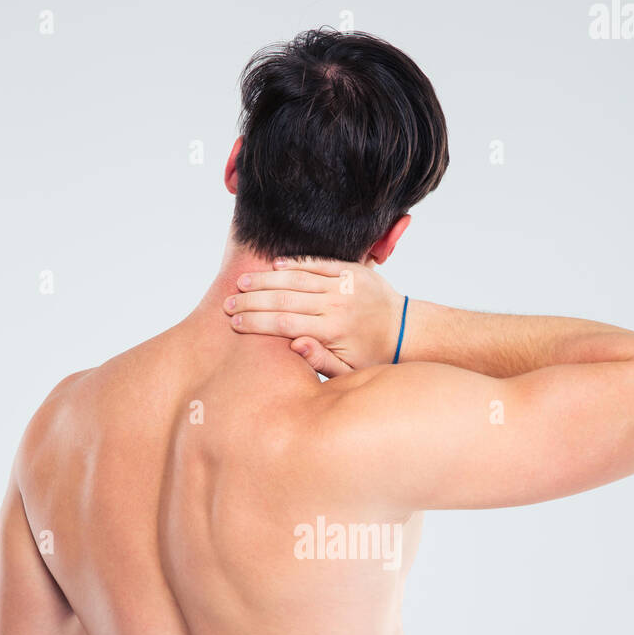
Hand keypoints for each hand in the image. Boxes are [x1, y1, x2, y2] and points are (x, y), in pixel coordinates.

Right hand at [223, 257, 404, 376]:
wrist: (405, 329)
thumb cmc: (372, 356)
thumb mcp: (349, 371)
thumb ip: (320, 360)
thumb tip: (293, 346)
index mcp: (333, 330)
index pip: (285, 324)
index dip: (257, 323)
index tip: (235, 323)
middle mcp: (337, 304)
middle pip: (284, 299)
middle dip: (252, 301)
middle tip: (228, 302)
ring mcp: (344, 283)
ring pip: (296, 277)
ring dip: (266, 280)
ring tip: (242, 283)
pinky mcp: (351, 270)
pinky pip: (317, 263)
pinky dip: (293, 263)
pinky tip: (273, 266)